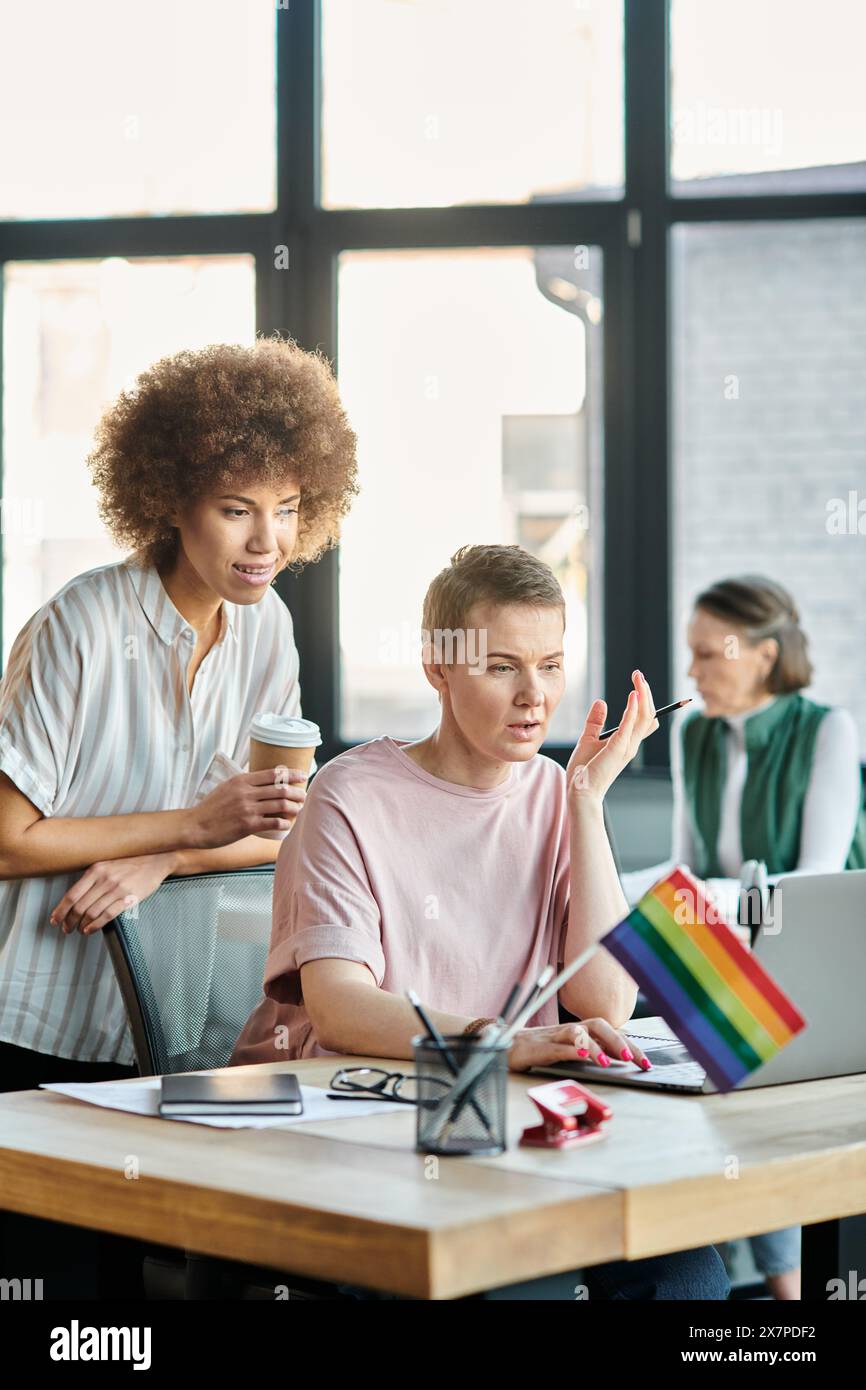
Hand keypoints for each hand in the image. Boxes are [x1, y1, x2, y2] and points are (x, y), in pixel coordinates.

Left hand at [49, 853, 177, 935]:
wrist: (156, 860)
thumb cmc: (131, 862)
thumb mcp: (107, 864)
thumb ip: (91, 877)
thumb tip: (74, 897)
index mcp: (96, 870)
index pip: (72, 894)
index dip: (60, 910)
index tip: (55, 919)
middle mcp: (104, 879)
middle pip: (79, 906)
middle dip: (69, 921)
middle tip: (66, 928)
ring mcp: (116, 889)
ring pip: (91, 913)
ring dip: (81, 925)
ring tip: (79, 930)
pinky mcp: (128, 898)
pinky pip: (107, 915)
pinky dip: (95, 926)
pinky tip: (90, 929)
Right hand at [189, 768, 307, 848]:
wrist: (195, 825)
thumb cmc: (211, 808)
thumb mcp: (226, 787)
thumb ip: (244, 783)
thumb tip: (261, 780)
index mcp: (242, 780)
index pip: (273, 774)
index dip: (291, 774)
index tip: (302, 776)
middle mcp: (246, 792)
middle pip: (281, 789)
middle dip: (297, 792)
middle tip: (304, 795)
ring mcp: (248, 808)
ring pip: (280, 805)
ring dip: (294, 807)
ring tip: (299, 809)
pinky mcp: (247, 825)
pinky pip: (273, 822)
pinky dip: (284, 823)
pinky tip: (287, 825)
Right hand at [508, 1018, 651, 1072]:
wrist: (505, 1046)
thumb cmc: (539, 1050)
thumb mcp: (568, 1051)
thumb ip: (588, 1053)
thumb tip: (615, 1061)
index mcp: (579, 1031)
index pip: (609, 1032)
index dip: (629, 1044)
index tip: (645, 1062)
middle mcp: (570, 1030)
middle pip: (599, 1026)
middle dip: (619, 1041)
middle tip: (633, 1060)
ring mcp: (555, 1036)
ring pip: (579, 1032)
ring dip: (597, 1046)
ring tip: (610, 1062)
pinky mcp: (541, 1046)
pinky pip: (560, 1045)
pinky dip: (574, 1049)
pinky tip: (584, 1056)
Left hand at [565, 670, 658, 804]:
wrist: (580, 792)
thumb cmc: (584, 770)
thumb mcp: (588, 740)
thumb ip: (595, 721)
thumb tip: (601, 701)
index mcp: (626, 742)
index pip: (645, 719)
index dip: (645, 700)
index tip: (638, 682)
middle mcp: (631, 743)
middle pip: (649, 714)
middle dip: (646, 692)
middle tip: (638, 674)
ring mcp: (626, 746)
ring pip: (645, 717)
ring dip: (643, 695)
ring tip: (638, 678)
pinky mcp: (617, 749)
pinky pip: (629, 726)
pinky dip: (633, 709)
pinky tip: (633, 695)